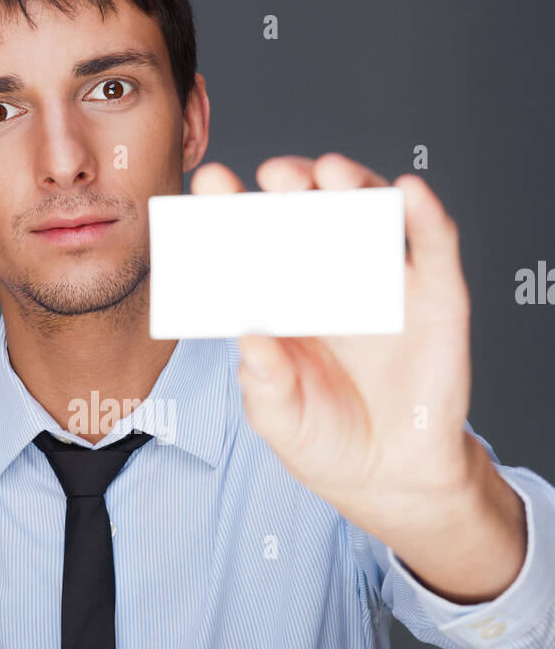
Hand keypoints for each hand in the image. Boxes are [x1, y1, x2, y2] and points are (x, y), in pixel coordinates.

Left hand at [190, 152, 473, 538]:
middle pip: (309, 212)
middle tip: (274, 176)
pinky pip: (432, 244)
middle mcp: (329, 276)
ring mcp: (384, 279)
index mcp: (281, 297)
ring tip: (329, 172)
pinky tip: (409, 193)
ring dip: (351, 184)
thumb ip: (266, 385)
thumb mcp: (282, 421)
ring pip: (368, 213)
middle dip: (291, 186)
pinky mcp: (436, 294)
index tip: (211, 181)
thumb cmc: (325, 439)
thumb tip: (249, 339)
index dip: (231, 209)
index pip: (252, 242)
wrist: (391, 476)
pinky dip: (425, 213)